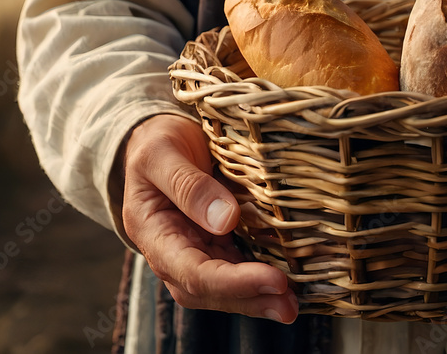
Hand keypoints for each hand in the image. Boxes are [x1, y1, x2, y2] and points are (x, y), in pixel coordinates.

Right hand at [120, 114, 298, 322]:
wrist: (157, 139)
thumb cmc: (156, 143)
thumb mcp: (162, 152)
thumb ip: (188, 186)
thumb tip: (225, 220)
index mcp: (153, 234)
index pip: (192, 272)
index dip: (234, 282)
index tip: (274, 279)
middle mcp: (172, 252)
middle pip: (209, 289)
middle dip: (250, 299)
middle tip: (290, 306)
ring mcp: (196, 250)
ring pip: (225, 287)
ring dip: (258, 297)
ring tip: (293, 303)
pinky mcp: (217, 243)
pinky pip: (239, 266)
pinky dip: (262, 277)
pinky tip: (290, 281)